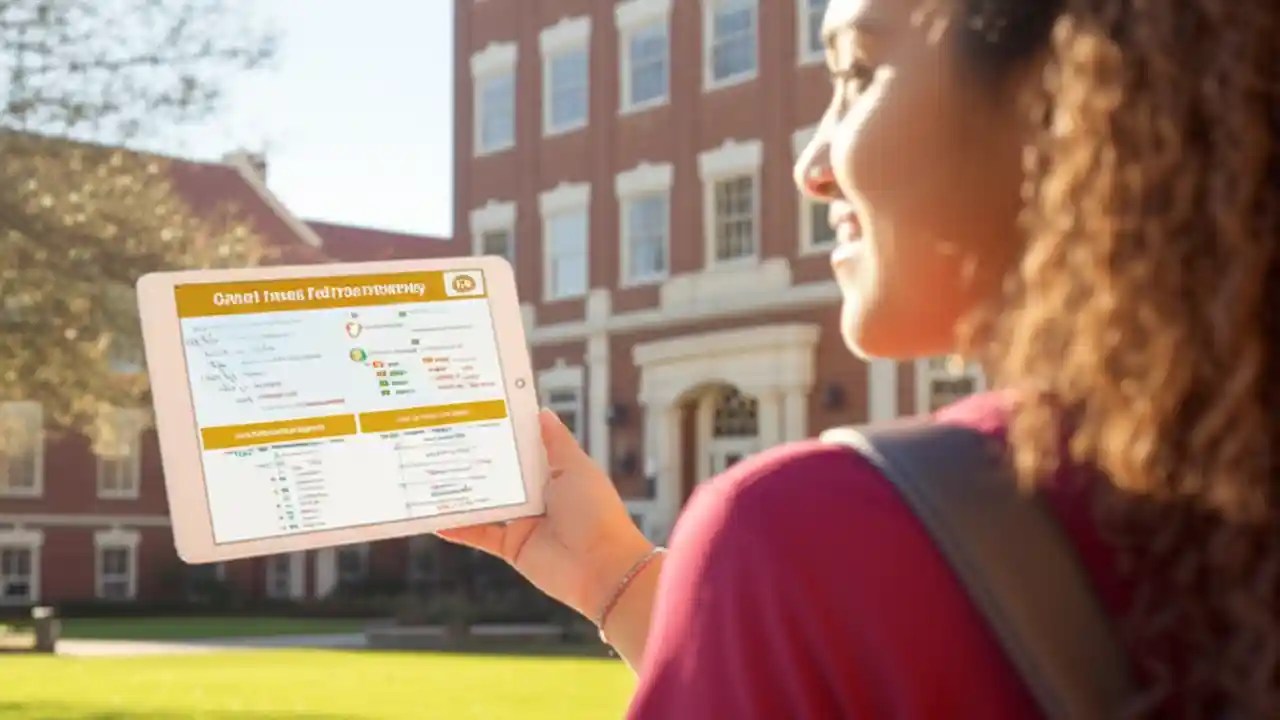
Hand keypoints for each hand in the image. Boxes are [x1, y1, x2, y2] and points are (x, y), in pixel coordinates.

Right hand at [435, 409, 653, 620]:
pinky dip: (459, 528)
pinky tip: (436, 518)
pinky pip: (481, 535)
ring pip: (486, 504)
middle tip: (443, 439)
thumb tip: (542, 412)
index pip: (524, 449)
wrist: (601, 567)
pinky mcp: (513, 547)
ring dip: (463, 493)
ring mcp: (524, 522)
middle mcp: (538, 497)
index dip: (504, 434)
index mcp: (556, 474)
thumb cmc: (596, 512)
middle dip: (475, 460)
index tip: (477, 414)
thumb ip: (557, 442)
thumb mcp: (576, 468)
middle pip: (501, 475)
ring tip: (431, 473)